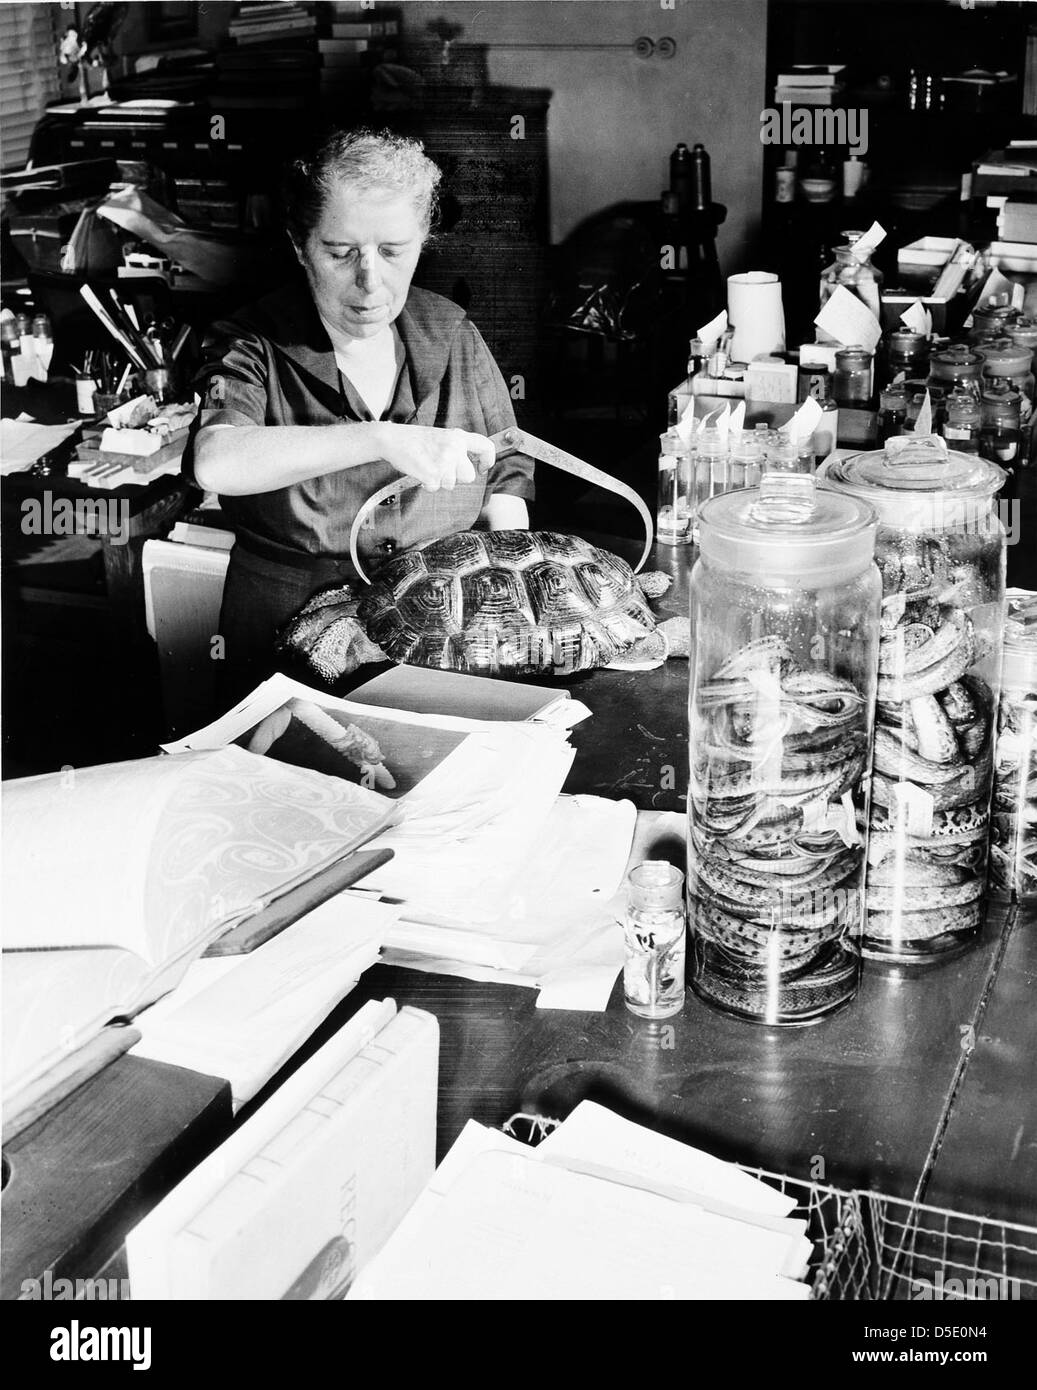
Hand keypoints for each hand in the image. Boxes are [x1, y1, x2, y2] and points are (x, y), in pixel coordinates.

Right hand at [376, 423, 494, 491]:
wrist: (393, 439)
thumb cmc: (416, 440)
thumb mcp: (442, 436)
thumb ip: (458, 447)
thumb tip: (471, 467)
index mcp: (459, 437)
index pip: (486, 447)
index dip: (488, 460)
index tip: (482, 468)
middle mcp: (454, 448)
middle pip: (469, 476)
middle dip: (456, 477)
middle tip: (440, 467)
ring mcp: (444, 461)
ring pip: (451, 484)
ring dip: (439, 481)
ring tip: (427, 466)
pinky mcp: (432, 474)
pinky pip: (436, 488)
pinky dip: (427, 484)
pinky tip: (420, 471)